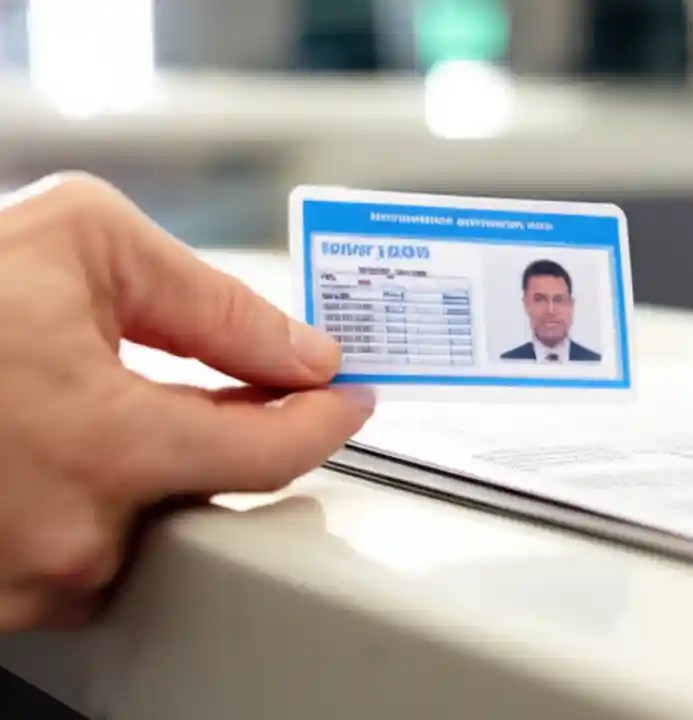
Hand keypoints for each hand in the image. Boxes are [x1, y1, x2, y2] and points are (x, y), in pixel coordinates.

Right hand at [0, 173, 373, 630]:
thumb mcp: (80, 244)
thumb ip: (212, 302)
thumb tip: (302, 352)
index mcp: (104, 444)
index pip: (272, 453)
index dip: (327, 421)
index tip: (352, 400)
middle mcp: (67, 535)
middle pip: (202, 488)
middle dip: (205, 428)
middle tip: (184, 375)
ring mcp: (20, 582)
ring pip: (135, 526)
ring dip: (129, 468)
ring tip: (59, 405)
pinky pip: (70, 554)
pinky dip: (74, 500)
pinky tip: (36, 445)